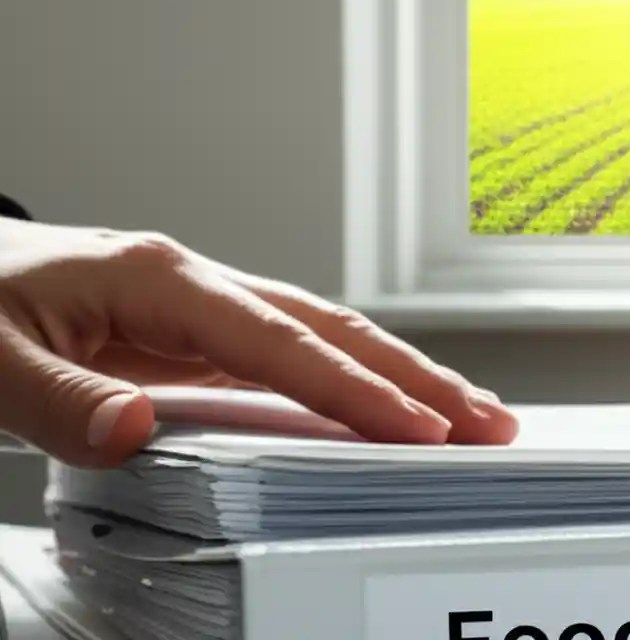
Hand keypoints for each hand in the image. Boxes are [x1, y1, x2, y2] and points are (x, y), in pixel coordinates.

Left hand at [0, 219, 517, 467]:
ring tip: (461, 415)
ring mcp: (200, 307)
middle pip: (332, 326)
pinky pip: (289, 360)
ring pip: (322, 337)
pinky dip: (346, 386)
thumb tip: (134, 432)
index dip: (355, 388)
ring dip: (397, 375)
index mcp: (159, 278)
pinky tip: (376, 412)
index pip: (281, 341)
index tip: (418, 429)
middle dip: (416, 374)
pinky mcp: (193, 335)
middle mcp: (196, 285)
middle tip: (488, 420)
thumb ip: (60, 399)